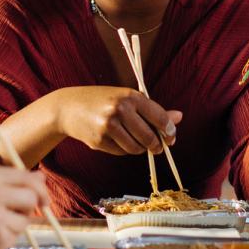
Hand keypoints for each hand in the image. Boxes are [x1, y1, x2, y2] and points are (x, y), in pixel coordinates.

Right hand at [0, 167, 49, 248]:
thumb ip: (8, 178)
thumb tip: (41, 176)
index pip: (24, 177)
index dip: (39, 186)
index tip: (43, 197)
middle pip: (30, 198)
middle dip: (30, 204)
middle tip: (21, 209)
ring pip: (25, 220)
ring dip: (17, 222)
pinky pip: (15, 236)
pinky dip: (7, 235)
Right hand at [54, 86, 183, 156]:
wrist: (69, 107)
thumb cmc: (103, 101)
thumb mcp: (128, 99)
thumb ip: (153, 110)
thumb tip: (179, 117)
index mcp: (130, 96)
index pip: (159, 118)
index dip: (169, 131)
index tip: (171, 137)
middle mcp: (120, 109)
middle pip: (150, 137)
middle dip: (156, 146)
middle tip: (157, 148)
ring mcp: (108, 125)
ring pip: (136, 148)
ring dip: (140, 149)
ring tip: (134, 142)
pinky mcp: (99, 140)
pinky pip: (121, 152)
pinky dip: (124, 150)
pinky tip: (116, 140)